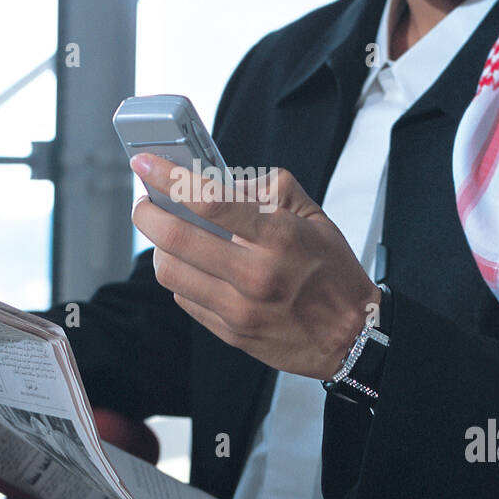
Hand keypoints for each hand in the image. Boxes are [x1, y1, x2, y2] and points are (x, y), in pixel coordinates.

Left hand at [129, 154, 379, 378]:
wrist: (353, 335)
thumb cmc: (332, 272)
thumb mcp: (313, 216)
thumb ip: (268, 189)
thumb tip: (221, 181)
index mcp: (278, 237)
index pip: (209, 201)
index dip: (168, 177)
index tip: (146, 163)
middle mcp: (256, 275)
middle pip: (174, 238)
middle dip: (147, 213)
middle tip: (146, 203)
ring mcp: (240, 309)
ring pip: (169, 272)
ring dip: (158, 247)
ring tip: (168, 236)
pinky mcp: (231, 332)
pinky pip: (184, 298)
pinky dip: (180, 276)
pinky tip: (193, 266)